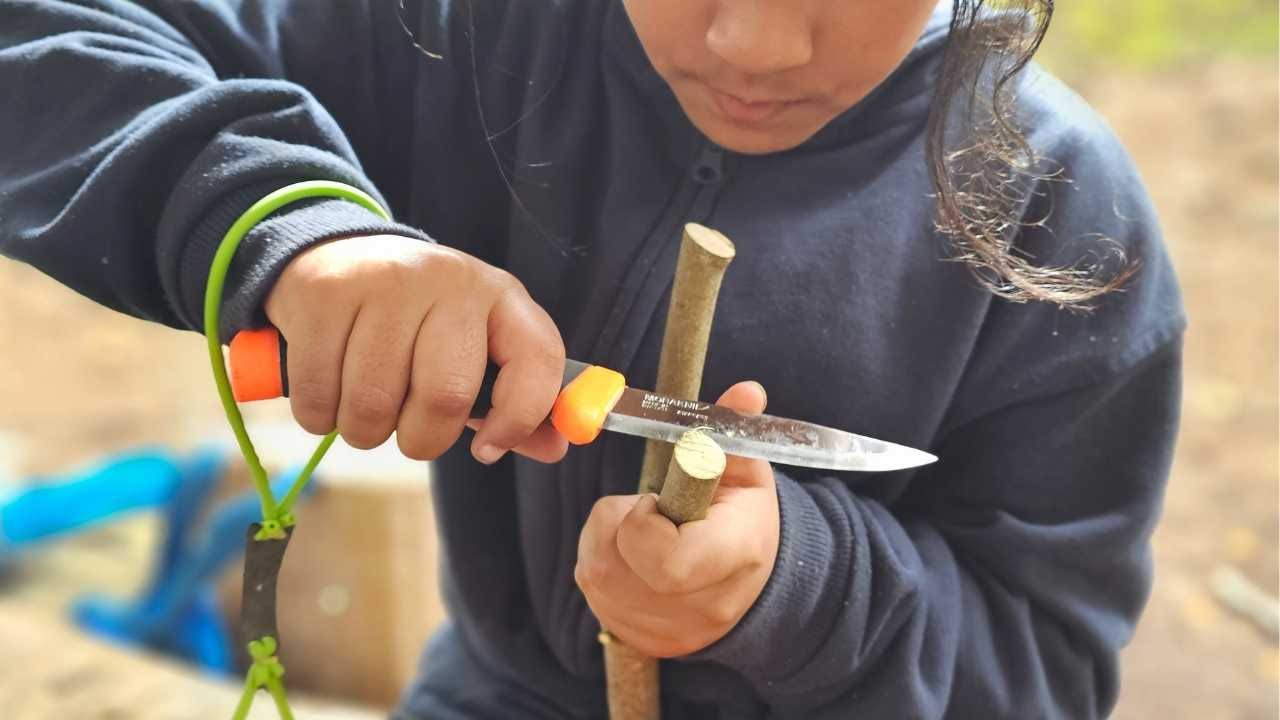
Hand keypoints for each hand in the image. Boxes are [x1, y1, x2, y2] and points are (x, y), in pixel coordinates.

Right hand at [264, 234, 567, 463]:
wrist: (337, 258)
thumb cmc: (418, 322)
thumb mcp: (476, 347)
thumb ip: (515, 402)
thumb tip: (555, 448)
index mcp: (500, 296)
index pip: (537, 359)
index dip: (519, 419)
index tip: (488, 449)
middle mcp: (448, 280)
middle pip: (445, 396)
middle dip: (422, 440)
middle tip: (407, 429)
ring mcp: (384, 282)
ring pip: (372, 406)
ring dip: (364, 430)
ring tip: (363, 404)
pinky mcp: (324, 294)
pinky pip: (319, 396)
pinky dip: (321, 416)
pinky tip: (329, 389)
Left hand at [575, 381, 779, 656]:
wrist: (752, 586)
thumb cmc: (741, 516)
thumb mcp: (744, 470)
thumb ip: (733, 429)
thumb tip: (747, 391)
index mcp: (736, 556)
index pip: (667, 559)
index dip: (644, 521)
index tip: (656, 498)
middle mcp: (704, 605)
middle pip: (618, 565)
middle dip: (620, 524)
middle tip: (648, 509)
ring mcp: (669, 629)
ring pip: (598, 571)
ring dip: (608, 538)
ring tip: (646, 529)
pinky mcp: (639, 637)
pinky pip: (594, 590)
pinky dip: (604, 561)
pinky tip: (636, 555)